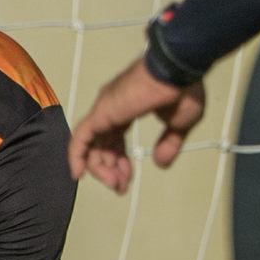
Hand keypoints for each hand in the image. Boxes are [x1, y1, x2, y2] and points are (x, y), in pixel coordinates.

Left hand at [67, 57, 206, 194]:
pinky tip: (78, 175)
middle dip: (110, 169)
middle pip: (101, 144)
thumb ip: (169, 144)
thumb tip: (160, 164)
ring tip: (115, 186)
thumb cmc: (182, 90)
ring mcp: (104, 109)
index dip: (120, 161)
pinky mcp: (101, 112)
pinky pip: (81, 138)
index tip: (128, 180)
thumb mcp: (179, 124)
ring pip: (91, 145)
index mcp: (128, 107)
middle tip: (120, 188)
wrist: (177, 71)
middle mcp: (111, 108)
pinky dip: (76, 156)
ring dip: (100, 169)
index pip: (115, 138)